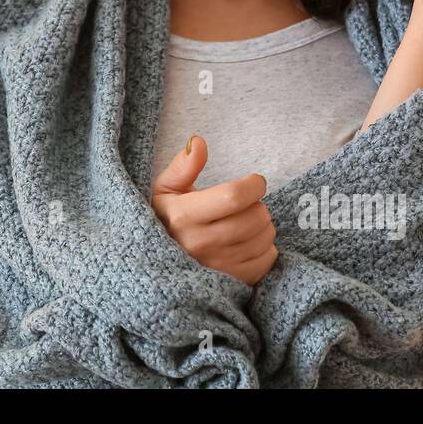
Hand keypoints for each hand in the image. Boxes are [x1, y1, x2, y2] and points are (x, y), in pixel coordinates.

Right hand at [150, 134, 278, 285]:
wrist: (155, 264)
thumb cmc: (166, 219)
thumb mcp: (166, 189)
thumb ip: (184, 165)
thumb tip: (198, 141)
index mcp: (184, 216)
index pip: (234, 196)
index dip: (253, 185)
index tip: (254, 182)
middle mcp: (200, 244)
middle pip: (254, 217)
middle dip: (258, 204)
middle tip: (247, 204)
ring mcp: (218, 267)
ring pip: (264, 238)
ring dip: (263, 225)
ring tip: (246, 222)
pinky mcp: (232, 282)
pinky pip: (267, 260)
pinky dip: (266, 248)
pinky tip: (250, 242)